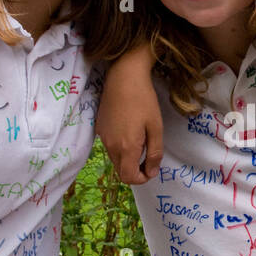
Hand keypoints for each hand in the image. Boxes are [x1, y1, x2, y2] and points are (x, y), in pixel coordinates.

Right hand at [97, 47, 161, 183]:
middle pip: (121, 170)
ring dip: (128, 158)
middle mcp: (111, 146)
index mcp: (126, 148)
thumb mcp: (156, 128)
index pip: (129, 178)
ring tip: (141, 140)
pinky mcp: (99, 128)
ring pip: (115, 159)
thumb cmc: (144, 100)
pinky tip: (129, 130)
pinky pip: (110, 146)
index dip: (142, 179)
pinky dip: (120, 147)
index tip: (151, 168)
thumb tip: (151, 172)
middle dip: (135, 169)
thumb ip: (154, 153)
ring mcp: (103, 137)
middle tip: (149, 156)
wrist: (123, 76)